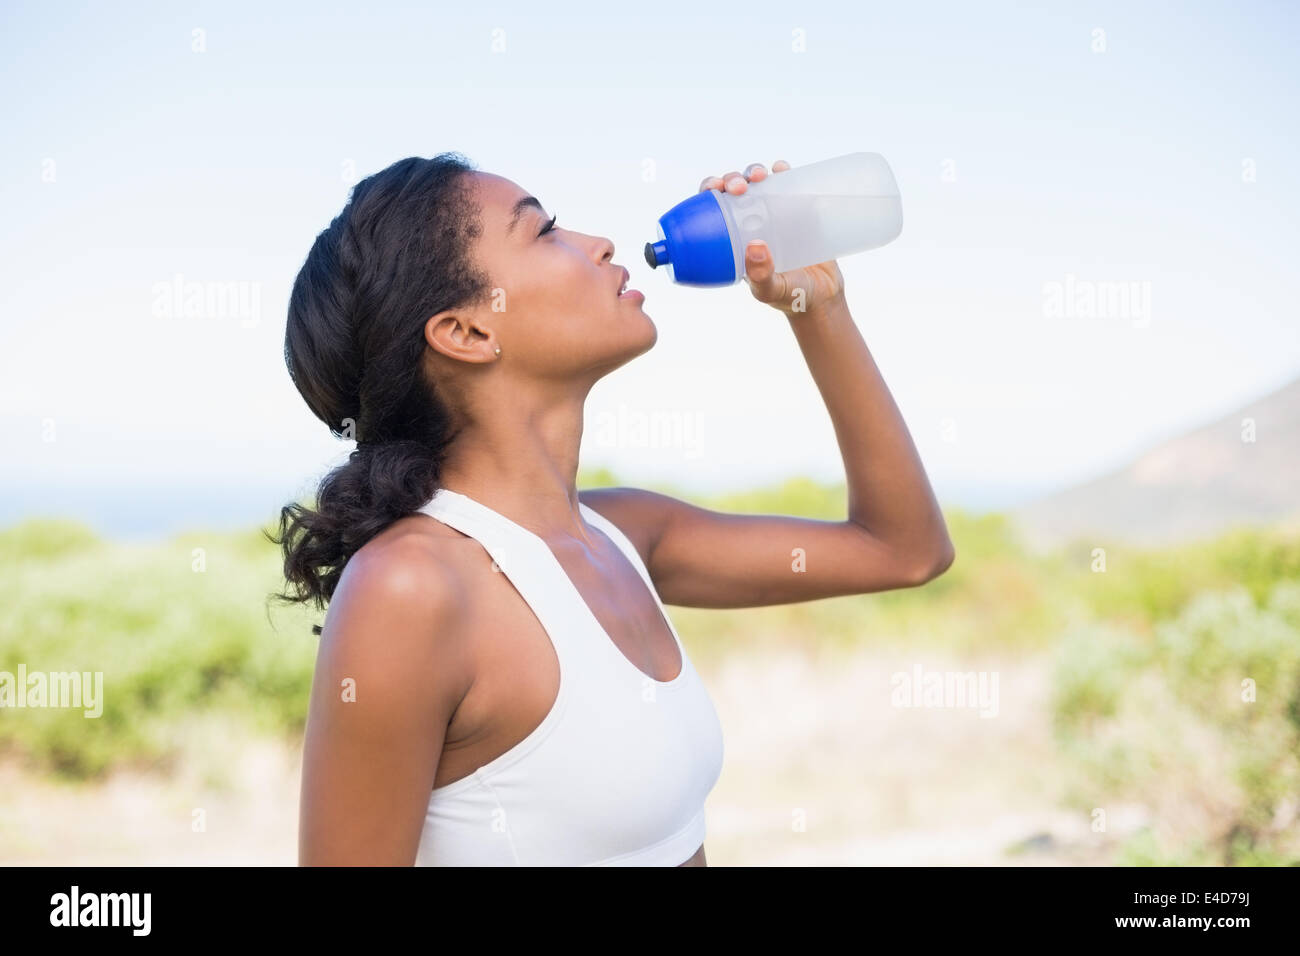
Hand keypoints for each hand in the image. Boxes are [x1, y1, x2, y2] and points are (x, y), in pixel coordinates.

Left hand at [699, 160, 845, 317]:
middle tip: (739, 187)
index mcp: (734, 240)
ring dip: (753, 172)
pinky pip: (786, 184)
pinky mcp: (797, 210)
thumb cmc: (790, 297)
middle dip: (731, 180)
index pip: (713, 210)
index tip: (713, 188)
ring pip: (758, 183)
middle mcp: (750, 223)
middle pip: (733, 191)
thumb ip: (761, 276)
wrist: (823, 296)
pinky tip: (781, 169)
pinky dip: (782, 172)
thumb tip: (754, 247)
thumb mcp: (771, 290)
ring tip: (761, 176)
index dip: (708, 192)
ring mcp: (774, 214)